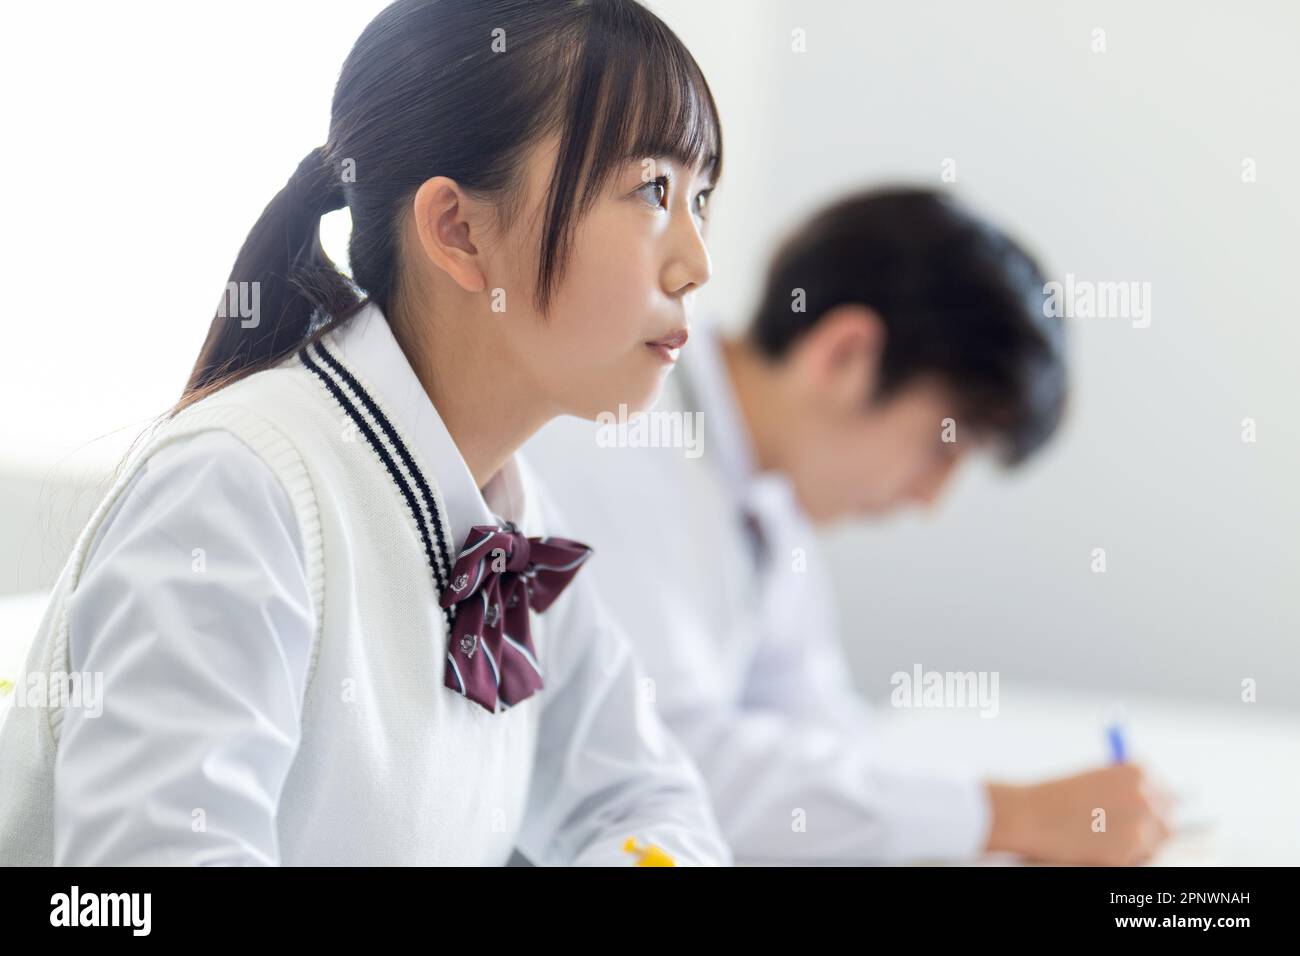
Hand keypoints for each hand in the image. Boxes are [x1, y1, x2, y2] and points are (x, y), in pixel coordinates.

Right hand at [984, 764, 1173, 864]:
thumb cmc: (1056, 794)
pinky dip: (1127, 853)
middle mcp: (1145, 799)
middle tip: (1136, 824)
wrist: (1030, 816)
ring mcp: (1138, 830)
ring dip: (1144, 837)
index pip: (1164, 786)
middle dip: (1153, 817)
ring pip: (1158, 839)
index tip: (1149, 803)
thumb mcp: (1096, 777)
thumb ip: (1126, 785)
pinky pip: (1140, 856)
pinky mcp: (1126, 856)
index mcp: (1137, 773)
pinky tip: (1102, 845)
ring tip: (1112, 834)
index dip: (1155, 796)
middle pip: (1168, 813)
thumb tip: (1150, 799)